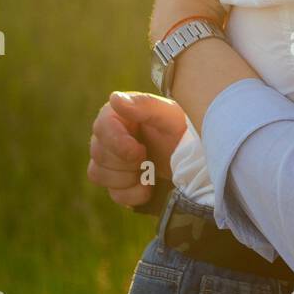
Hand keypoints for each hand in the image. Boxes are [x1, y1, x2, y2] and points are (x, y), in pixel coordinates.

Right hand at [87, 91, 186, 208]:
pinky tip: (148, 186)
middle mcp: (108, 136)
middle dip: (127, 162)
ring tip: (149, 170)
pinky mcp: (117, 182)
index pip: (101, 128)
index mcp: (118, 114)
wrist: (194, 156)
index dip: (118, 143)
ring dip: (127, 178)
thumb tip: (114, 98)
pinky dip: (133, 194)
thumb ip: (144, 105)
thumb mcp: (170, 115)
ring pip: (99, 174)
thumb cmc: (182, 128)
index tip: (140, 151)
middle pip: (98, 154)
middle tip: (148, 157)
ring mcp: (110, 160)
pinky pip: (113, 194)